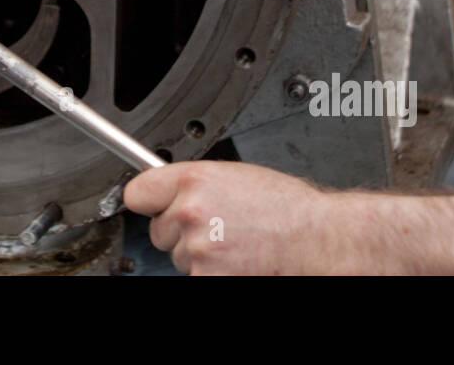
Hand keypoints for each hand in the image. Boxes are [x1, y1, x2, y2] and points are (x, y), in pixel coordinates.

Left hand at [124, 161, 349, 274]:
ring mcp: (198, 249)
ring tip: (235, 242)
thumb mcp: (234, 176)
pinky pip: (194, 275)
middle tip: (217, 226)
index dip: (149, 199)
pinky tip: (237, 260)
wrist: (316, 239)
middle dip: (181, 230)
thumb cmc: (285, 208)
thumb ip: (194, 182)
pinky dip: (212, 272)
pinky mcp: (206, 277)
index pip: (137, 193)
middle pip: (158, 229)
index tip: (154, 203)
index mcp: (194, 181)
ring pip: (178, 256)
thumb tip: (168, 187)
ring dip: (199, 253)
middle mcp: (190, 213)